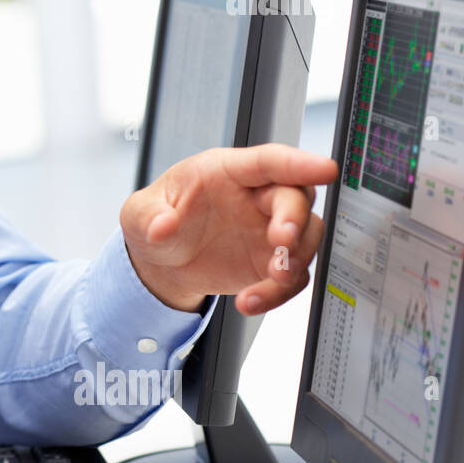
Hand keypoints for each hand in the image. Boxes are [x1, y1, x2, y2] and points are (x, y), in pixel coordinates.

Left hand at [120, 144, 337, 315]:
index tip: (324, 169)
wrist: (162, 262)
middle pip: (295, 196)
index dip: (299, 163)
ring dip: (295, 259)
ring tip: (272, 278)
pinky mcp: (270, 262)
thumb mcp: (139, 214)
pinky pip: (291, 277)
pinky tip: (250, 301)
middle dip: (295, 219)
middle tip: (282, 242)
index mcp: (226, 171)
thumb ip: (148, 217)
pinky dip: (277, 293)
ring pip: (305, 237)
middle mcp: (255, 197)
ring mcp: (267, 229)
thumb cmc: (157, 221)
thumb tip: (161, 226)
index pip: (268, 160)